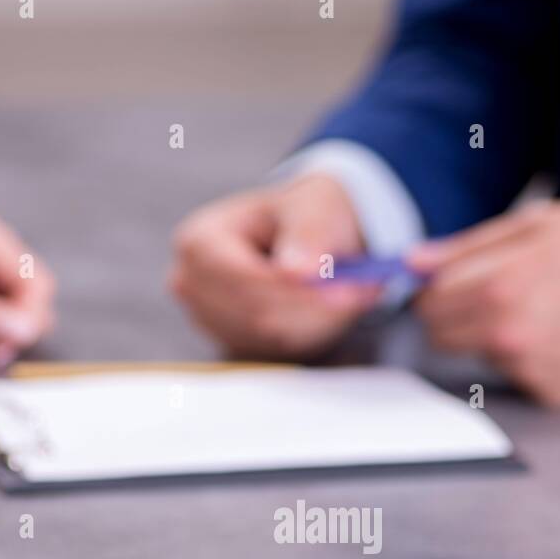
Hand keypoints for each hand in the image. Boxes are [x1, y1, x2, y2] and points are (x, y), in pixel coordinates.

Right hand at [168, 174, 379, 356]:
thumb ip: (308, 235)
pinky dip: (314, 332)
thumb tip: (297, 271)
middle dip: (317, 308)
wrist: (304, 232)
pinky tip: (334, 308)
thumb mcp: (312, 207)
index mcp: (199, 242)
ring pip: (273, 338)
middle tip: (368, 292)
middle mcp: (192, 284)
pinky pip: (279, 351)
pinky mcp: (234, 340)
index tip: (351, 290)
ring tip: (358, 293)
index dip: (299, 290)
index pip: (247, 281)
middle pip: (258, 316)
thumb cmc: (304, 213)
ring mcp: (208, 318)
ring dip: (321, 321)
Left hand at [410, 202, 559, 406]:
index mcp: (500, 287)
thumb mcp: (543, 225)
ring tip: (550, 307)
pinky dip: (535, 358)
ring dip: (500, 335)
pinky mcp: (554, 395)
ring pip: (483, 355)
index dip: (435, 290)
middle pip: (441, 338)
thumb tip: (414, 261)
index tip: (449, 283)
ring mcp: (532, 372)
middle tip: (497, 293)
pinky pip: (521, 375)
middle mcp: (510, 337)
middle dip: (456, 315)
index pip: (427, 303)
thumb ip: (469, 245)